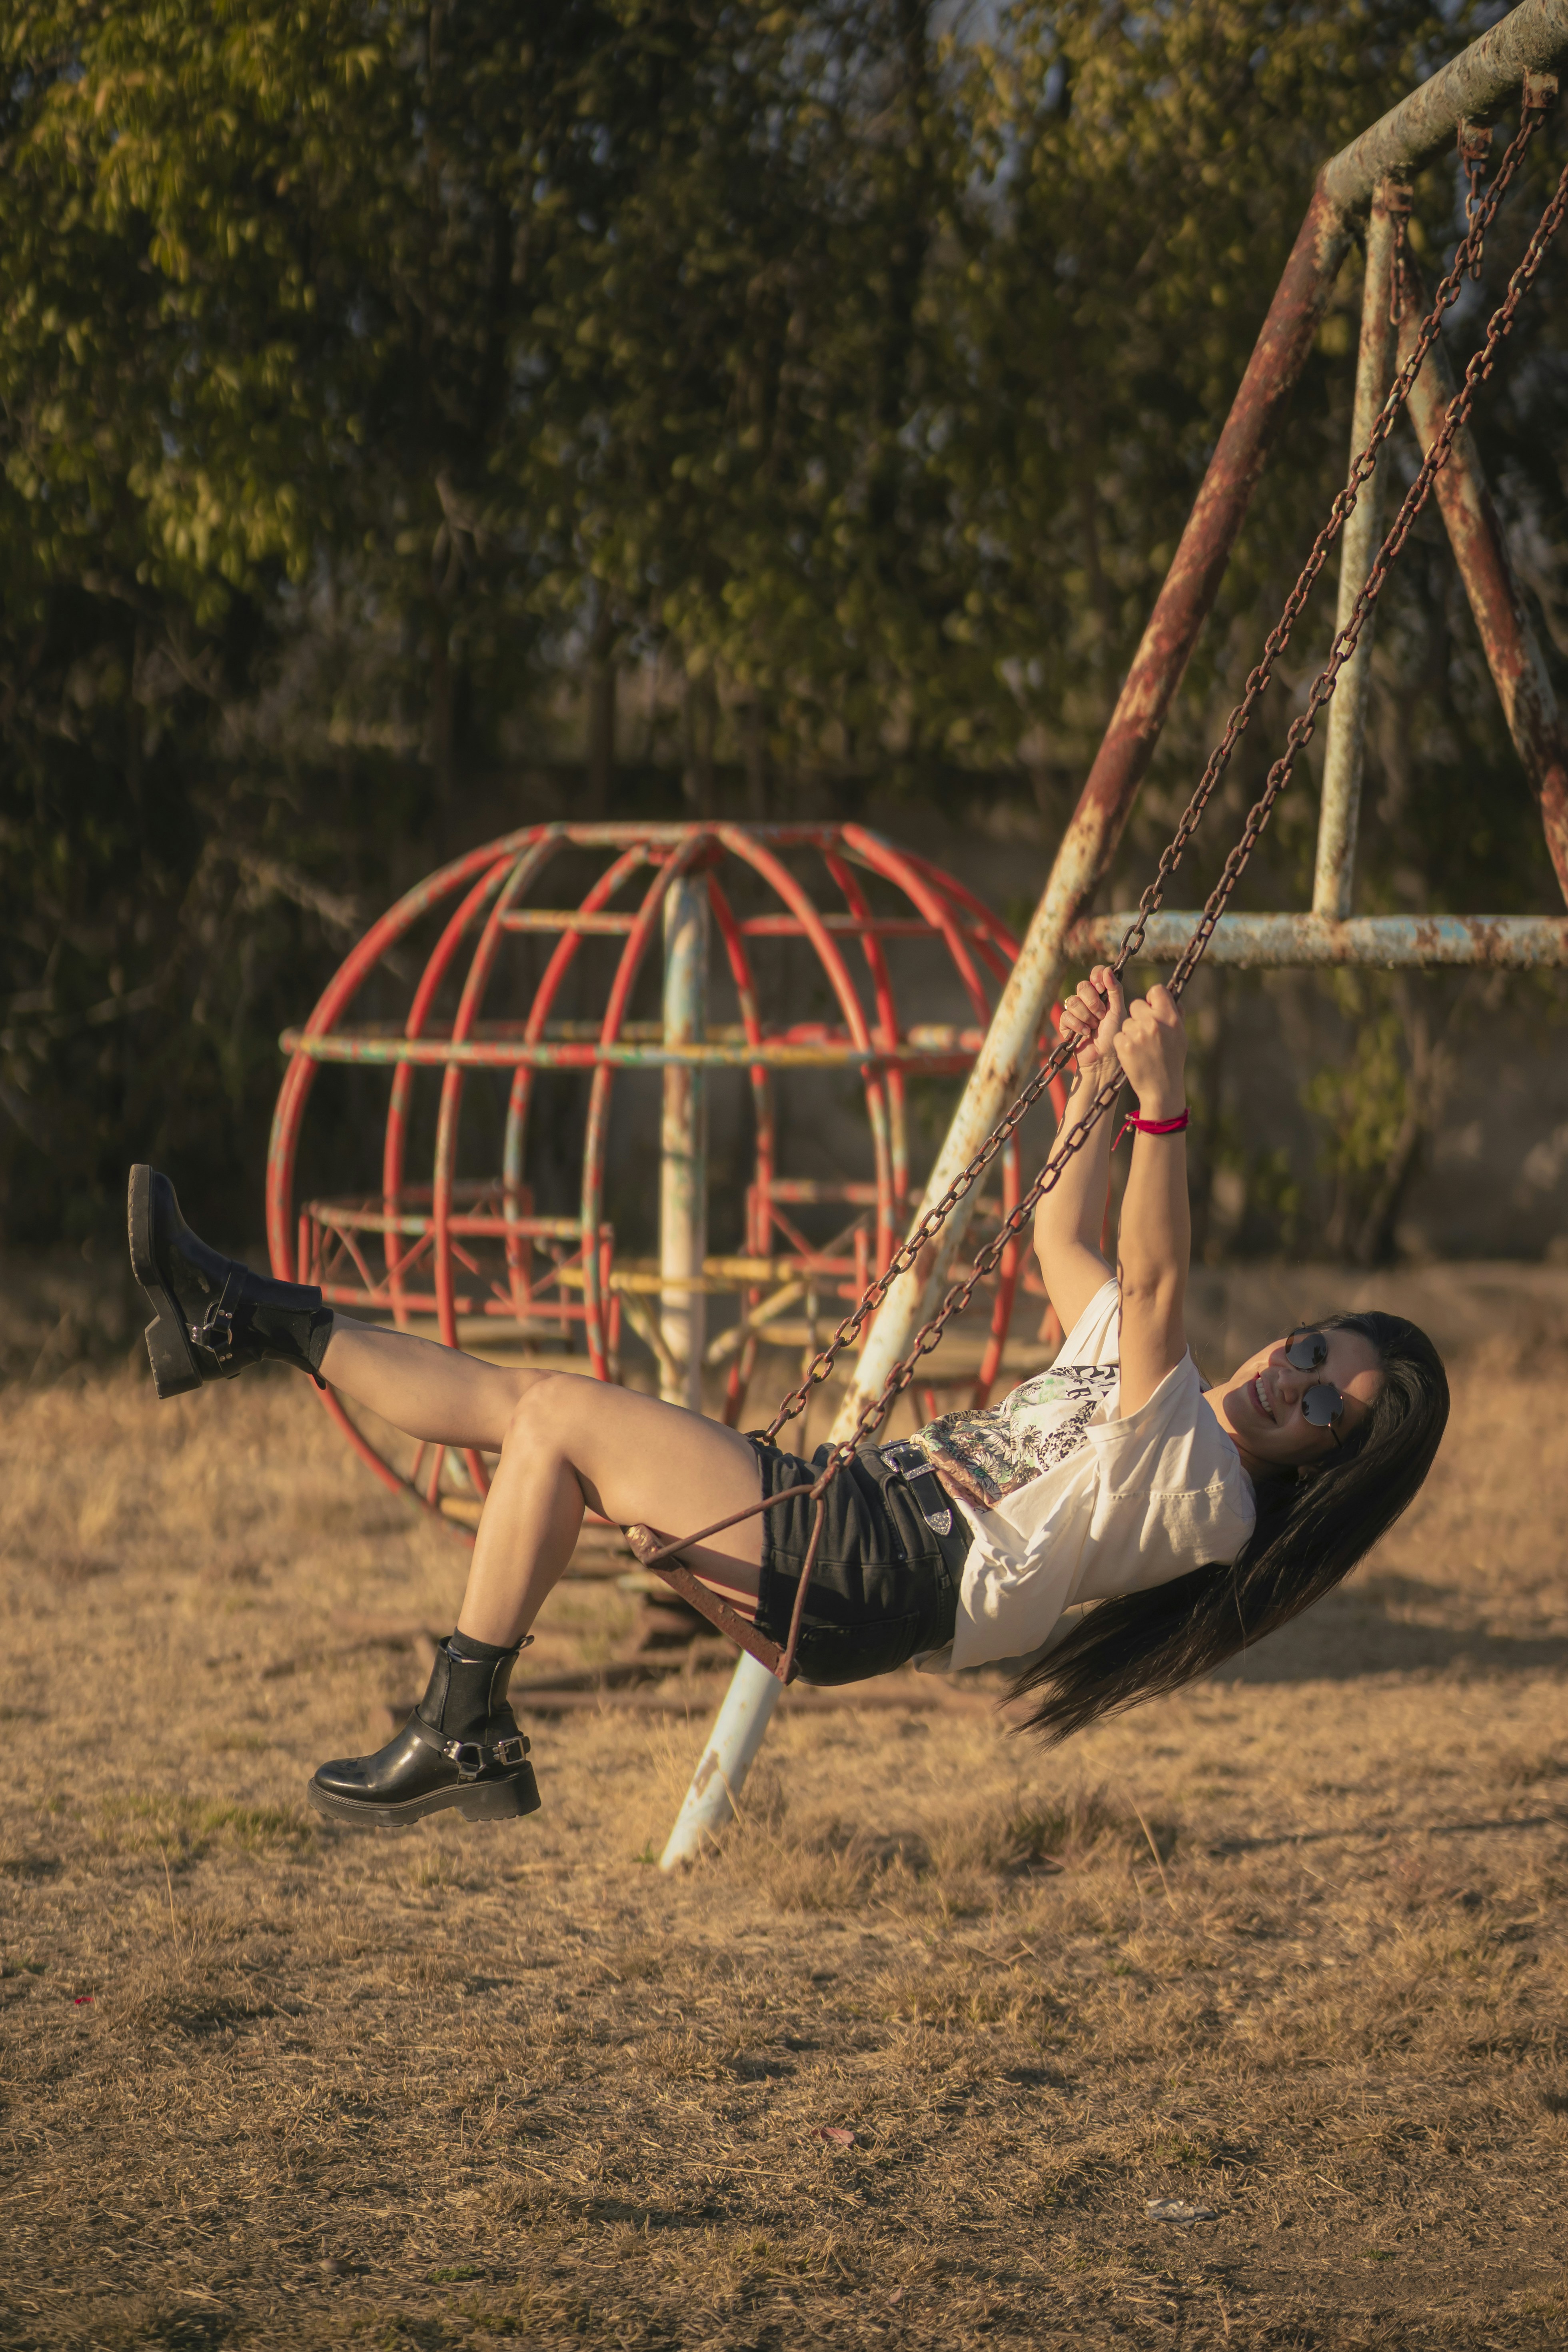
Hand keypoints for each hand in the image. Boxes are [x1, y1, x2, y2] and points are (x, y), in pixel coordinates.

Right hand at [1056, 966, 1125, 1075]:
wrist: (1103, 1058)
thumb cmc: (1114, 1034)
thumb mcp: (1118, 1010)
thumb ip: (1115, 990)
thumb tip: (1107, 969)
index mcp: (1102, 993)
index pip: (1095, 974)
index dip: (1096, 978)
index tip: (1101, 987)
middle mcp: (1088, 999)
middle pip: (1082, 986)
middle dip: (1093, 1002)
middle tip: (1101, 1015)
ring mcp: (1076, 1011)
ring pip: (1073, 1001)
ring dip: (1086, 1016)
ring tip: (1094, 1027)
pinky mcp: (1066, 1023)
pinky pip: (1066, 1015)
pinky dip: (1077, 1025)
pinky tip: (1085, 1033)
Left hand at [1114, 984, 1185, 1115]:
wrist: (1161, 1087)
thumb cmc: (1172, 1060)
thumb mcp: (1180, 1036)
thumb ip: (1176, 1014)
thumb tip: (1172, 996)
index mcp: (1170, 1017)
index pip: (1157, 989)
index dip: (1152, 998)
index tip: (1152, 1008)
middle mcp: (1153, 1022)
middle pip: (1136, 1004)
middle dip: (1138, 1016)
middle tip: (1145, 1032)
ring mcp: (1137, 1033)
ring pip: (1126, 1021)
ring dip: (1131, 1032)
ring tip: (1141, 1048)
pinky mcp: (1123, 1044)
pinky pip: (1119, 1035)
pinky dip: (1123, 1044)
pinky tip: (1134, 1054)